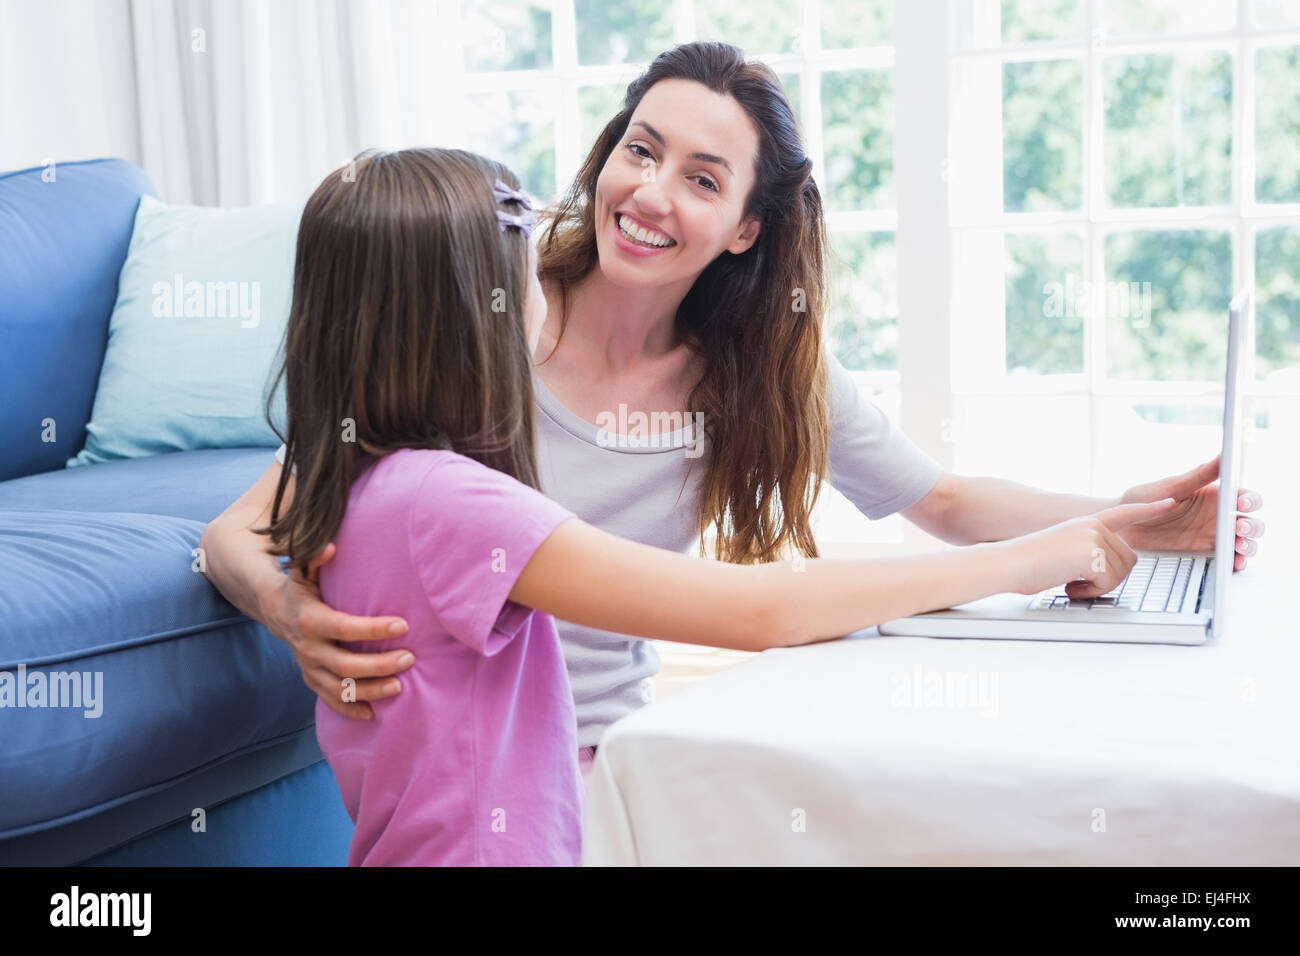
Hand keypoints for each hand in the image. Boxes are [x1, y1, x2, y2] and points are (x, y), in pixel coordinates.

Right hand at [273, 541, 413, 719]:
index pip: (344, 628)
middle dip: (379, 665)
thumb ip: (314, 559)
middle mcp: (308, 649)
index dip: (373, 629)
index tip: (403, 625)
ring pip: (340, 689)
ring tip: (400, 687)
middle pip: (345, 665)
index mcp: (310, 620)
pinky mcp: (312, 681)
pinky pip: (330, 701)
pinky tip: (374, 714)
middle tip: (410, 659)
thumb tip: (331, 547)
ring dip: (370, 691)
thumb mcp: (303, 570)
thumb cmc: (302, 587)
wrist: (277, 612)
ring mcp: (309, 668)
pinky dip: (351, 710)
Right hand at [1002, 499, 1180, 596]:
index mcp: (1087, 522)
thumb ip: (1089, 551)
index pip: (1124, 513)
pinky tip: (1067, 585)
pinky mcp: (1092, 554)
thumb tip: (1108, 567)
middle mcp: (1094, 526)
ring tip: (1068, 581)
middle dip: (1108, 578)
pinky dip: (1088, 592)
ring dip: (1097, 587)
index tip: (1170, 502)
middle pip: (1128, 560)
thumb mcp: (1063, 550)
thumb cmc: (1027, 563)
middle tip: (1076, 580)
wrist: (1008, 563)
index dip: (1149, 510)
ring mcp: (1095, 538)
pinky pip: (1107, 584)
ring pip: (1120, 574)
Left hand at [1118, 455, 1263, 571]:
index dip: (1250, 500)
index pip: (1244, 496)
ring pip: (1244, 541)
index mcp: (1214, 495)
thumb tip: (1224, 454)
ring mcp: (1213, 535)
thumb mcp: (1171, 487)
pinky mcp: (1204, 552)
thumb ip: (1199, 475)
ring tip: (1238, 547)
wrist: (1120, 525)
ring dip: (1249, 544)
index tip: (1241, 504)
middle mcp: (1218, 515)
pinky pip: (1228, 559)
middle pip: (1250, 520)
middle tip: (1239, 529)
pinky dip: (1236, 561)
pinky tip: (1234, 562)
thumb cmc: (1142, 500)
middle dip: (1252, 525)